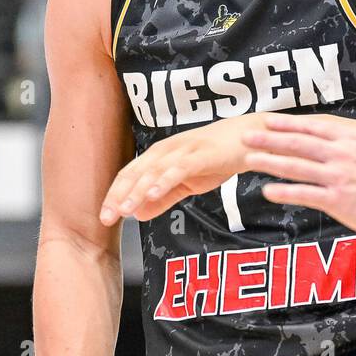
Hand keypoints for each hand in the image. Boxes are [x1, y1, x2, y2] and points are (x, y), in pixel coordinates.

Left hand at [99, 117, 251, 224]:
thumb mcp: (187, 182)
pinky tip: (155, 194)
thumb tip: (138, 215)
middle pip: (136, 172)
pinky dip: (165, 180)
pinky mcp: (203, 154)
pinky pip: (180, 167)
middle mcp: (167, 150)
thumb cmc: (218, 157)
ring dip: (137, 190)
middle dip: (119, 195)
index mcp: (160, 155)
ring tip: (125, 209)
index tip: (104, 218)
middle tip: (107, 217)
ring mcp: (185, 150)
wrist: (251, 137)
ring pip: (154, 170)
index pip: (130, 175)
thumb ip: (164, 198)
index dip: (114, 195)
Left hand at [242, 102, 355, 240]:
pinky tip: (267, 191)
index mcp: (354, 140)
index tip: (270, 121)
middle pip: (298, 144)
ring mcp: (336, 177)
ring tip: (248, 159)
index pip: (315, 128)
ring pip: (296, 167)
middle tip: (246, 136)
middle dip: (270, 139)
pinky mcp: (337, 201)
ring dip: (270, 162)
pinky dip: (285, 192)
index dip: (290, 125)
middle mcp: (341, 155)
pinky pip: (304, 195)